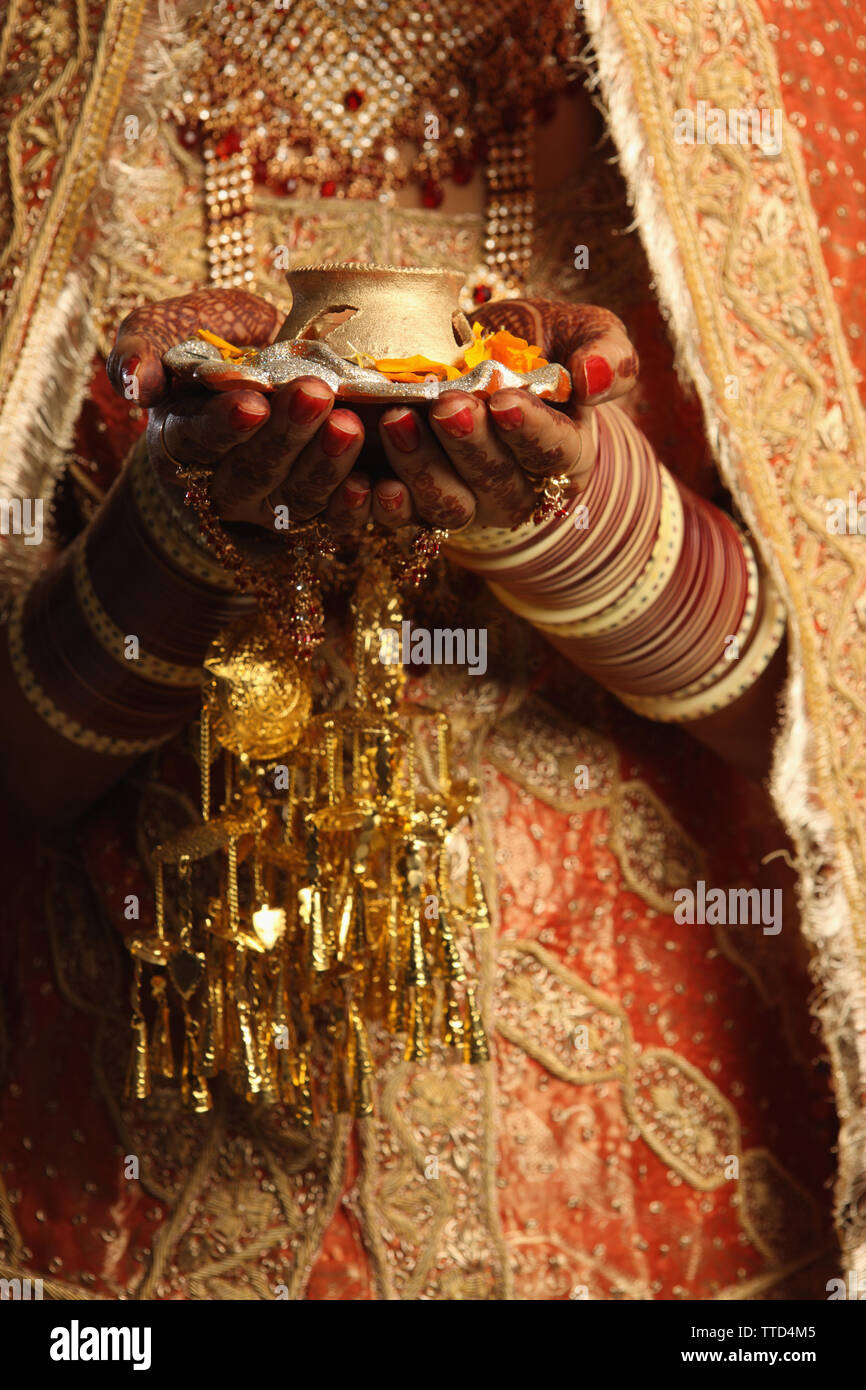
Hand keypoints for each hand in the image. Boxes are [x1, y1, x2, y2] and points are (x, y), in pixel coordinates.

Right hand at [108, 288, 372, 533]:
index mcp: (182, 440)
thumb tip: (134, 384)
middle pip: (250, 474)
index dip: (223, 426)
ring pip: (295, 500)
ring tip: (349, 424)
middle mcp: (223, 483)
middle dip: (286, 436)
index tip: (252, 401)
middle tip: (316, 395)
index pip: (196, 441)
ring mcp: (271, 504)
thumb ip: (140, 351)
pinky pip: (334, 524)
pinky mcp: (318, 513)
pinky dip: (353, 509)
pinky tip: (371, 485)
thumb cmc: (211, 348)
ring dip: (325, 466)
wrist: (262, 369)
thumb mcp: (165, 333)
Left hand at [369, 297, 638, 530]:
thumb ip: (607, 352)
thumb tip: (594, 378)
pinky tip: (365, 479)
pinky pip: (400, 518)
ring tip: (395, 419)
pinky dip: (380, 504)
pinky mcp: (418, 505)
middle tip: (446, 405)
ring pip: (448, 505)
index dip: (530, 431)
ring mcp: (467, 502)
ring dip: (421, 468)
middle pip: (497, 483)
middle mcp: (518, 489)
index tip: (505, 400)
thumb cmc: (541, 346)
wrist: (483, 359)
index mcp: (565, 454)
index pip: (555, 453)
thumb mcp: (585, 333)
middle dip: (470, 445)